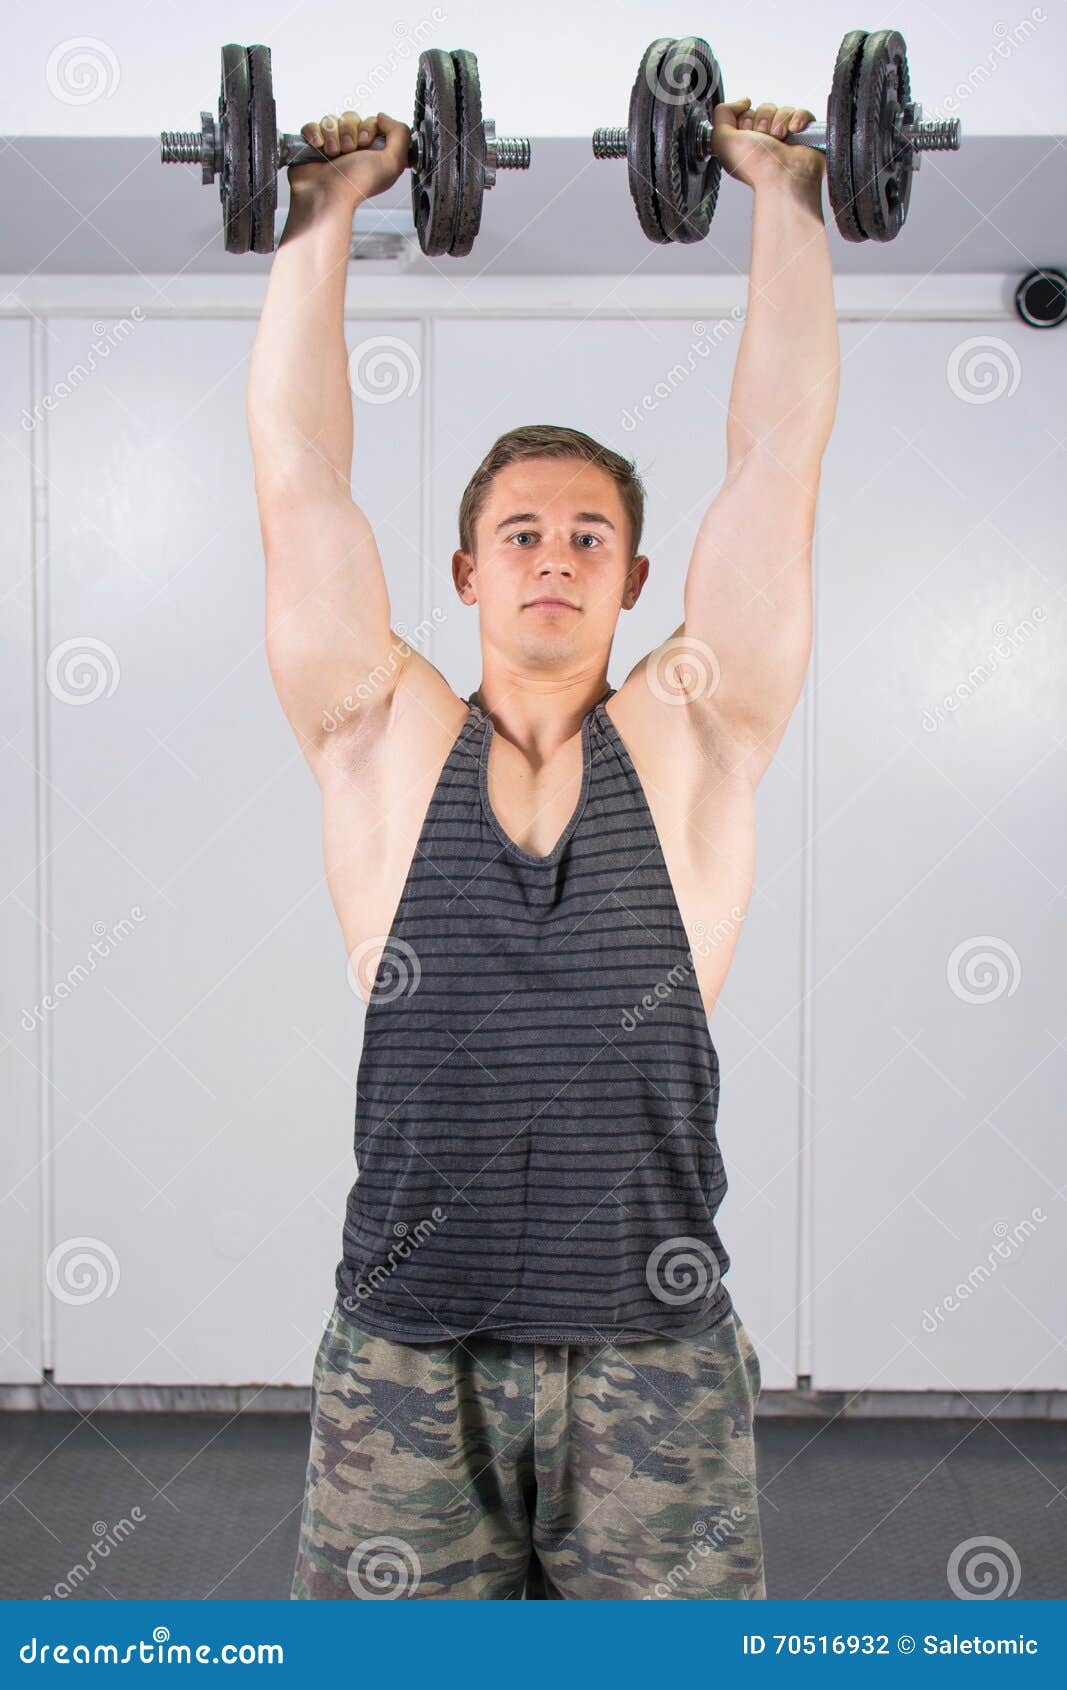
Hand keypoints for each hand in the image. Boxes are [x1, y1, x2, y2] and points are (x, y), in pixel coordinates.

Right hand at [291, 110, 410, 203]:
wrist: (327, 194)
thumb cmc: (357, 183)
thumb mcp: (393, 161)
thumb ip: (400, 134)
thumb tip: (384, 117)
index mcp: (372, 152)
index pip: (371, 121)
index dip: (368, 127)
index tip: (365, 143)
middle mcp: (353, 149)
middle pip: (351, 118)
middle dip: (349, 133)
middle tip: (348, 152)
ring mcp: (332, 147)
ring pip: (331, 121)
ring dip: (332, 135)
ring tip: (333, 154)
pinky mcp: (313, 147)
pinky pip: (312, 126)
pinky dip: (314, 134)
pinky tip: (319, 147)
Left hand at [711, 98, 823, 193]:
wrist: (782, 176)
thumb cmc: (755, 166)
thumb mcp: (722, 140)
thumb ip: (721, 115)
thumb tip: (741, 102)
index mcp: (746, 143)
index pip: (746, 113)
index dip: (746, 121)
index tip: (747, 136)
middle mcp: (765, 141)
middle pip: (764, 109)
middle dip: (762, 121)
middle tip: (764, 140)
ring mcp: (785, 138)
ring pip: (783, 109)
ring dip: (779, 121)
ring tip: (779, 139)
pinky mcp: (804, 135)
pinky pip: (802, 112)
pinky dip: (798, 119)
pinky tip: (794, 131)